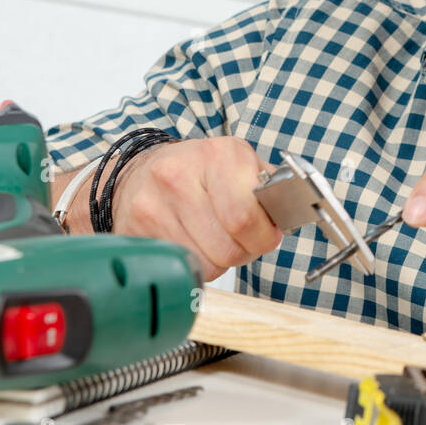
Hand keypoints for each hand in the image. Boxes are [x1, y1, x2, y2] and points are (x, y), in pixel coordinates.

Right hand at [100, 136, 281, 280]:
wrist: (142, 171)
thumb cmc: (201, 170)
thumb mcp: (240, 162)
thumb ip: (270, 188)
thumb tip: (288, 217)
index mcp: (217, 155)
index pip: (246, 217)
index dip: (264, 236)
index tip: (268, 235)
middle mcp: (178, 177)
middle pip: (228, 249)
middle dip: (245, 251)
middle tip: (243, 240)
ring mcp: (152, 206)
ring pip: (207, 266)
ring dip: (220, 261)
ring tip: (217, 239)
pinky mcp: (136, 232)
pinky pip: (182, 269)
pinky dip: (195, 264)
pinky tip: (194, 243)